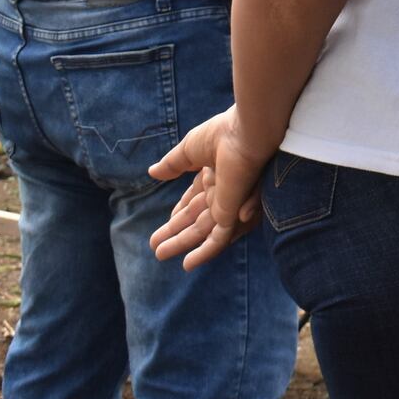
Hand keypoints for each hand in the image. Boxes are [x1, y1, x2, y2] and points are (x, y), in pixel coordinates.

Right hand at [147, 107, 273, 269]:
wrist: (245, 133)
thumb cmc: (222, 134)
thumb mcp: (190, 149)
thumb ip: (173, 164)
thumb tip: (152, 172)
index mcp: (215, 174)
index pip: (195, 199)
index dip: (180, 213)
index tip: (167, 223)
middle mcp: (223, 191)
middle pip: (196, 218)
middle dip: (176, 233)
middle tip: (157, 248)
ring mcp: (229, 203)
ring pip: (204, 231)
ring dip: (183, 244)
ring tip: (161, 255)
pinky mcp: (233, 213)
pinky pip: (220, 238)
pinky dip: (205, 252)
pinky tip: (188, 264)